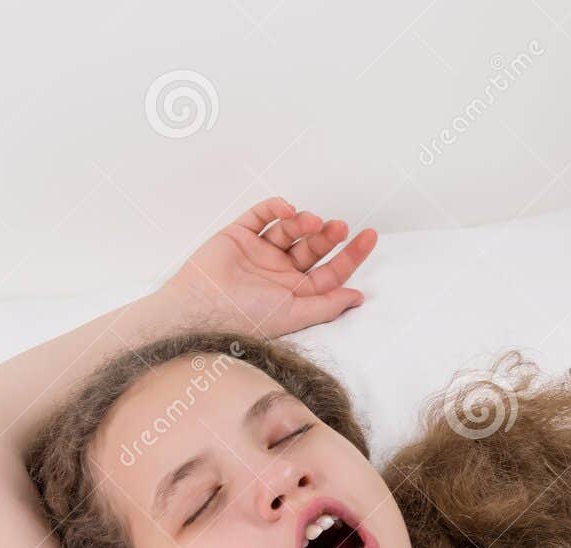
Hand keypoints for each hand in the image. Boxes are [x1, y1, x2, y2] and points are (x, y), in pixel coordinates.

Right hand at [160, 196, 376, 337]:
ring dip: (303, 222)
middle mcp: (280, 271)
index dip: (351, 254)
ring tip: (310, 222)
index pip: (330, 271)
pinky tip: (286, 209)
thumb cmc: (246, 317)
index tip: (369, 236)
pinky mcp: (239, 235)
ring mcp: (260, 252)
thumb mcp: (295, 314)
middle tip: (339, 227)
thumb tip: (358, 297)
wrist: (202, 308)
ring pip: (290, 229)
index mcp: (295, 292)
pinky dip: (275, 207)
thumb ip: (328, 305)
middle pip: (313, 247)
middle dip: (328, 235)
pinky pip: (261, 215)